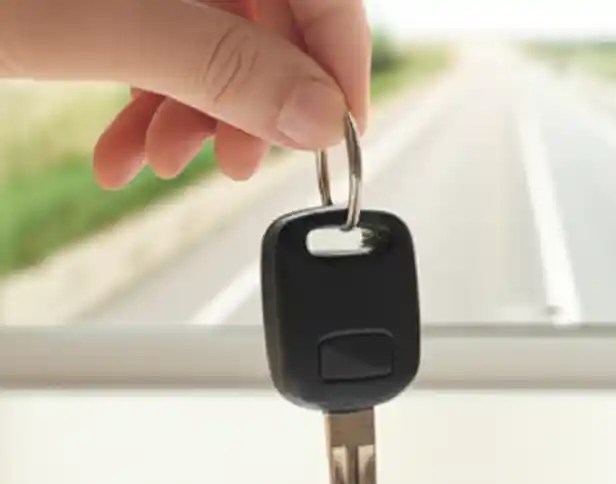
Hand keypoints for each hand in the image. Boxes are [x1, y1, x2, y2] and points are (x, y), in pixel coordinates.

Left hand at [0, 0, 370, 186]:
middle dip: (253, 102)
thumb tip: (319, 116)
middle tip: (236, 159)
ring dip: (196, 117)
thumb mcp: (99, 23)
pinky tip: (128, 151)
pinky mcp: (109, 1)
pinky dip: (150, 106)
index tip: (338, 134)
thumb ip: (221, 64)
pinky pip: (159, 50)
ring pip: (215, 44)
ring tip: (163, 160)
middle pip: (272, 21)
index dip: (341, 61)